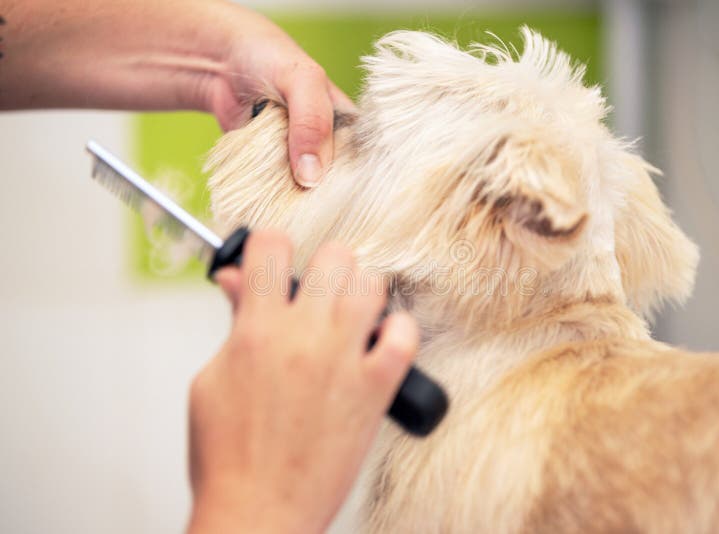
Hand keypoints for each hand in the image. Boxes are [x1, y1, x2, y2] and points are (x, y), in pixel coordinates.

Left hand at [0, 0, 351, 186]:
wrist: (216, 59)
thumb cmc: (266, 56)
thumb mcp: (302, 80)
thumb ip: (313, 123)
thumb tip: (312, 176)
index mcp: (347, 123)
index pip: (364, 160)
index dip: (362, 181)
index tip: (355, 201)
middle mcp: (326, 144)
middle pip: (336, 182)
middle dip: (328, 197)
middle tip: (323, 212)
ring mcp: (298, 159)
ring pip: (306, 191)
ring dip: (300, 203)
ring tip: (300, 215)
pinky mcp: (271, 169)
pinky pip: (277, 191)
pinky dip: (275, 198)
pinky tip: (278, 208)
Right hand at [187, 231, 417, 533]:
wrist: (260, 511)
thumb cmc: (229, 456)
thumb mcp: (211, 382)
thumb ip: (232, 324)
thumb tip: (235, 282)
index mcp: (257, 330)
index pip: (271, 248)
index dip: (269, 245)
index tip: (272, 257)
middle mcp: (304, 337)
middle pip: (332, 256)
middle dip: (323, 265)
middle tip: (316, 290)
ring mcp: (344, 361)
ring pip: (372, 285)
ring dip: (360, 291)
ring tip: (348, 313)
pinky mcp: (376, 389)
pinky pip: (406, 336)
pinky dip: (398, 329)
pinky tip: (380, 340)